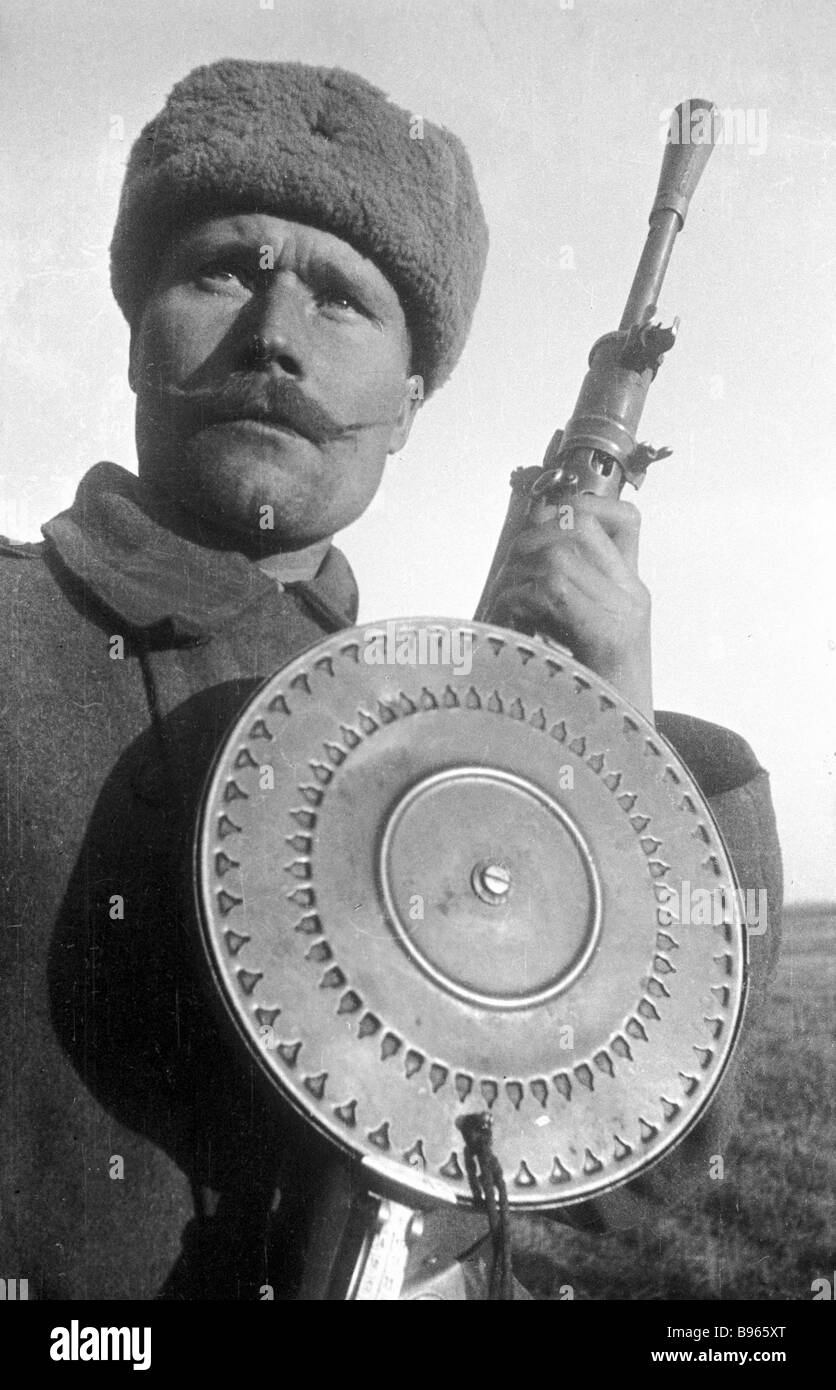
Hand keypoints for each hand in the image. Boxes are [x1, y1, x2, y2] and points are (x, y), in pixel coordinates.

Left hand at [482, 493, 653, 722]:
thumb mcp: (580, 640)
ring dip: (517, 575)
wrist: (625, 750)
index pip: (623, 518)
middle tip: (509, 576)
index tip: (546, 522)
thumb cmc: (591, 701)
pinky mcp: (610, 636)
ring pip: (559, 555)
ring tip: (506, 605)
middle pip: (579, 525)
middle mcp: (634, 596)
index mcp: (633, 592)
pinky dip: (520, 601)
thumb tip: (524, 560)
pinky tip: (512, 623)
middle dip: (530, 540)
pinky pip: (554, 590)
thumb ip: (565, 601)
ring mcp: (626, 614)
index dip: (582, 505)